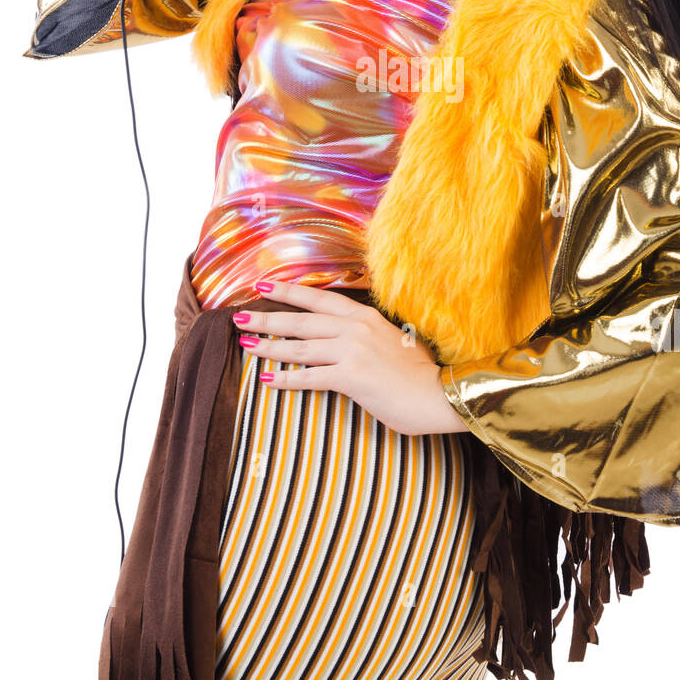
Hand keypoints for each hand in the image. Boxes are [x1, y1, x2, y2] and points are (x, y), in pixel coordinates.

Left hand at [231, 280, 467, 436]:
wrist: (439, 393)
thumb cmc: (418, 373)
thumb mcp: (391, 340)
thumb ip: (366, 334)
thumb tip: (345, 334)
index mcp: (365, 316)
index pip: (318, 300)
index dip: (288, 292)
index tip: (263, 286)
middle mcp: (355, 328)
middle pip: (301, 321)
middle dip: (267, 318)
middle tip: (239, 316)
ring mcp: (353, 351)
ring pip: (300, 347)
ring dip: (269, 346)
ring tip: (246, 345)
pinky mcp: (352, 376)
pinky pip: (310, 377)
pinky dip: (286, 378)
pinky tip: (267, 378)